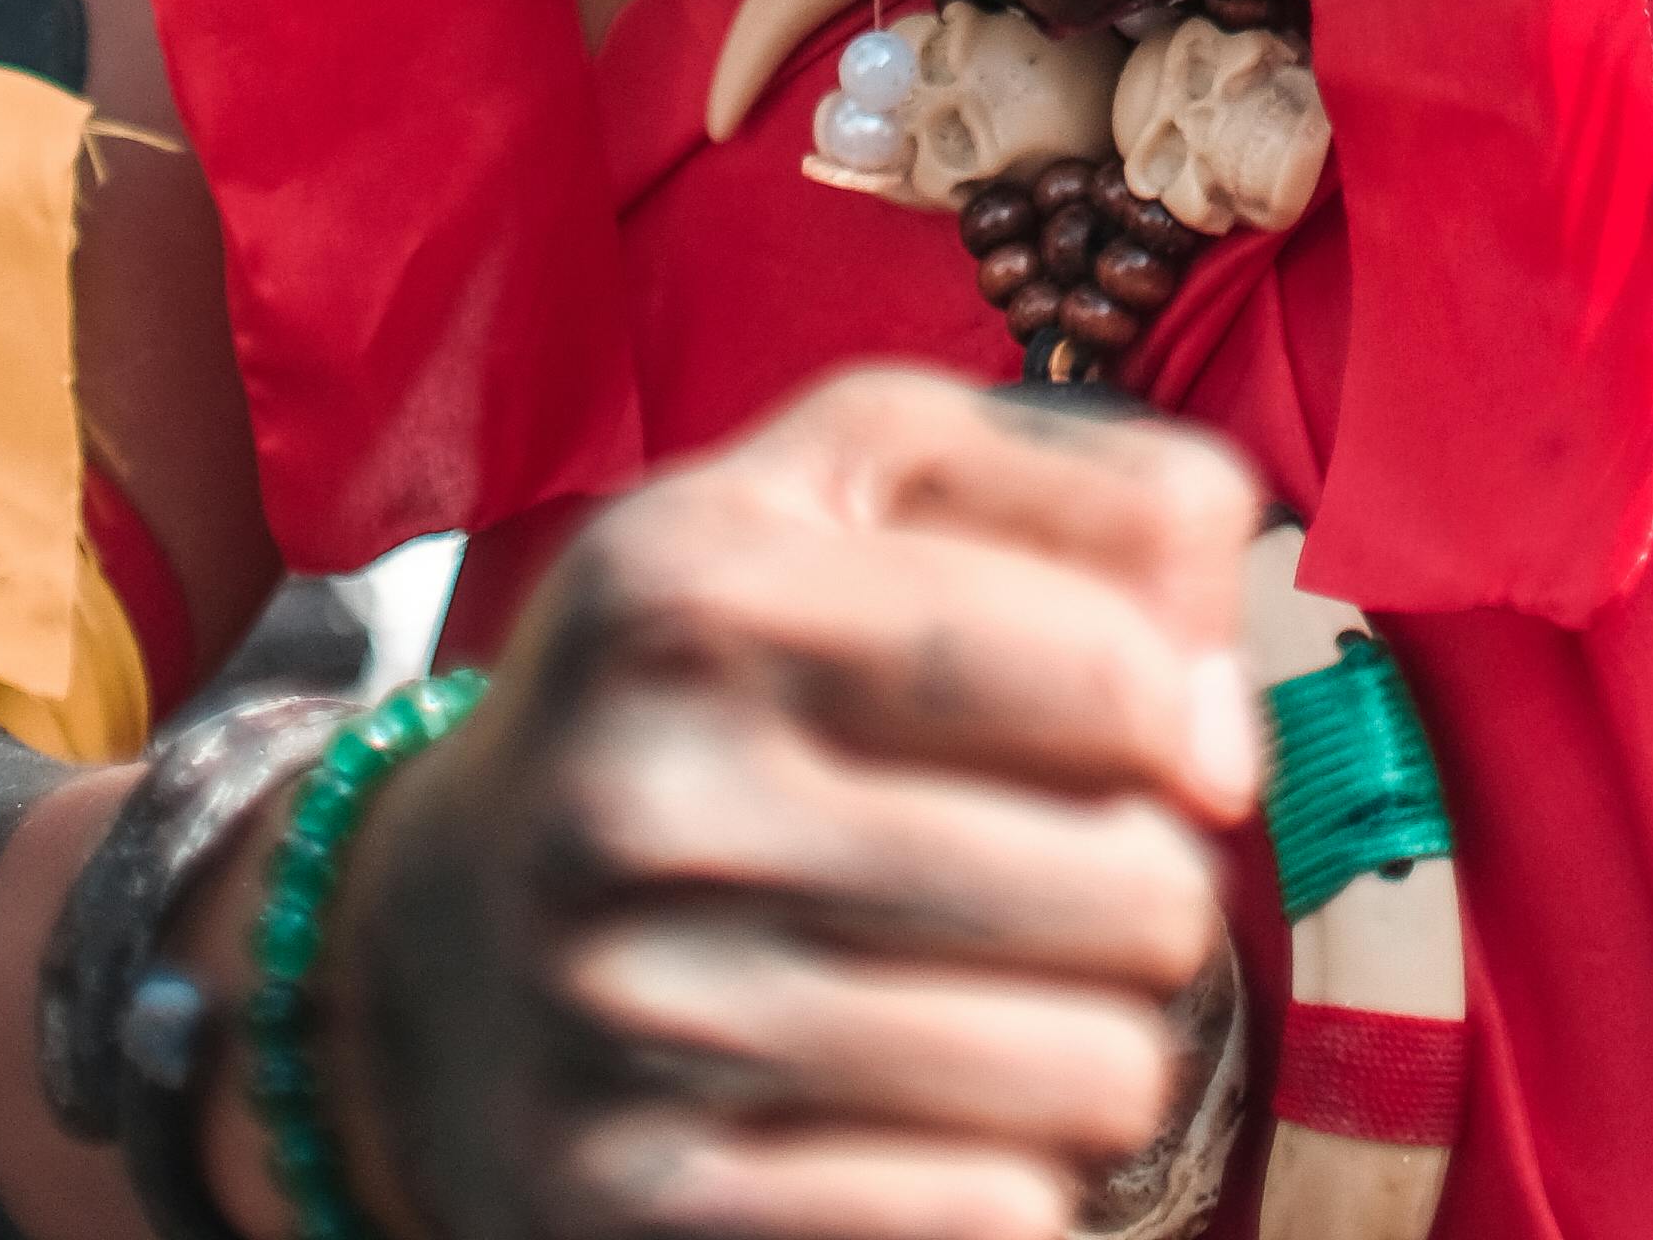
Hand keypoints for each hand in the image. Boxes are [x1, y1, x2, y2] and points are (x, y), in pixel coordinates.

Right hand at [312, 363, 1258, 1239]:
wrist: (424, 941)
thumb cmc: (707, 671)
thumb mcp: (851, 486)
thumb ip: (1085, 493)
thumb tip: (1228, 699)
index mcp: (700, 582)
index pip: (1106, 669)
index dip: (1192, 710)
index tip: (1163, 734)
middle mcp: (651, 793)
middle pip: (1138, 890)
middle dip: (1146, 882)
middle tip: (1058, 868)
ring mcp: (640, 1018)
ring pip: (1099, 1075)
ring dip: (1095, 1037)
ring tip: (998, 983)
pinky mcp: (649, 1207)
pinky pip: (998, 1220)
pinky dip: (1007, 1173)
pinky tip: (920, 1102)